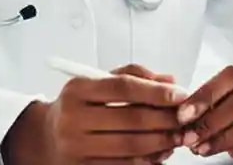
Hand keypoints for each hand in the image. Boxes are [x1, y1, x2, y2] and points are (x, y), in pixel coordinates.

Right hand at [3, 64, 186, 164]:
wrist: (46, 137)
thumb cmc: (80, 106)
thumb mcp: (98, 82)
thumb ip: (134, 75)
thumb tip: (169, 80)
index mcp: (78, 90)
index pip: (123, 87)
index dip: (155, 91)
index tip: (180, 94)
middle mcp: (73, 118)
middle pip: (130, 119)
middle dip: (165, 119)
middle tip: (186, 117)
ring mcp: (76, 147)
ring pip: (130, 145)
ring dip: (161, 141)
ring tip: (178, 135)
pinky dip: (147, 160)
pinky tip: (161, 152)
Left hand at [175, 63, 232, 161]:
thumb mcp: (231, 95)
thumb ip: (210, 103)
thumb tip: (182, 120)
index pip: (232, 76)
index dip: (205, 95)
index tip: (182, 115)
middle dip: (211, 121)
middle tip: (189, 138)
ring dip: (224, 139)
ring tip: (202, 149)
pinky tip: (230, 153)